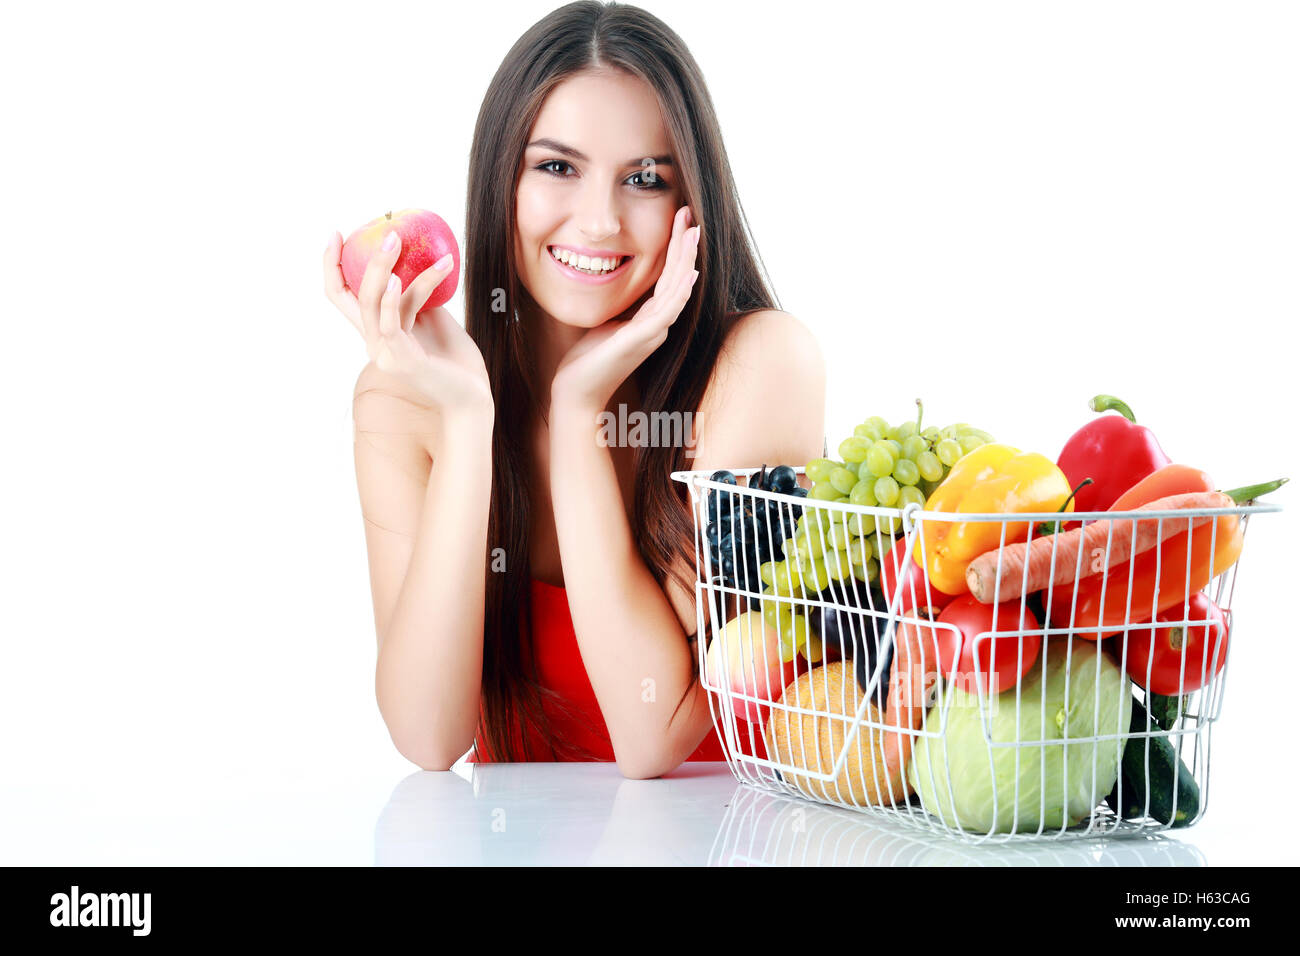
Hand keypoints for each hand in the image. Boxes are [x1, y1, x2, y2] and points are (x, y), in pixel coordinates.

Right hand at [323, 229, 492, 413]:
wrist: (473, 399)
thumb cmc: (457, 361)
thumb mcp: (434, 319)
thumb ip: (417, 296)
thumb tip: (419, 260)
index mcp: (377, 334)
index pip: (342, 297)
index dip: (332, 266)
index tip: (337, 234)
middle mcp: (375, 344)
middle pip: (352, 295)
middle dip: (358, 259)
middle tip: (383, 231)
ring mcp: (386, 355)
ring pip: (371, 304)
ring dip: (381, 267)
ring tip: (398, 240)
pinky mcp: (404, 362)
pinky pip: (393, 323)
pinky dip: (394, 298)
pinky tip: (398, 278)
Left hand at [551, 205, 700, 412]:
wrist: (576, 391)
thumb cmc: (586, 359)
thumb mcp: (606, 322)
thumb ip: (620, 305)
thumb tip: (616, 278)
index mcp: (649, 319)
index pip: (668, 278)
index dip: (675, 249)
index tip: (679, 221)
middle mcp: (656, 326)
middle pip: (678, 279)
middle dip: (684, 246)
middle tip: (690, 215)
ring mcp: (652, 333)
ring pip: (677, 291)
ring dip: (686, 261)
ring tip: (693, 234)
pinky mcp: (640, 340)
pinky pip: (666, 311)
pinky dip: (678, 292)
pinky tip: (687, 273)